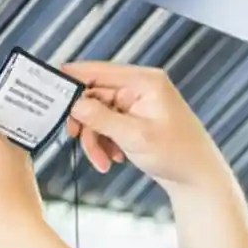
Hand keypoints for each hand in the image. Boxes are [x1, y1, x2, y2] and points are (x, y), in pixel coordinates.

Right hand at [62, 62, 229, 195]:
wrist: (197, 177)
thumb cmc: (178, 154)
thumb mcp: (135, 136)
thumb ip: (102, 118)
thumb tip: (75, 104)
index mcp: (144, 81)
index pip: (98, 71)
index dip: (71, 80)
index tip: (50, 91)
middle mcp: (140, 87)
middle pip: (94, 96)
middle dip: (86, 123)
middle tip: (77, 139)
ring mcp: (138, 103)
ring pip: (98, 115)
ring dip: (96, 139)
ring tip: (103, 161)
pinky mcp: (136, 118)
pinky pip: (108, 125)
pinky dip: (105, 142)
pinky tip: (114, 158)